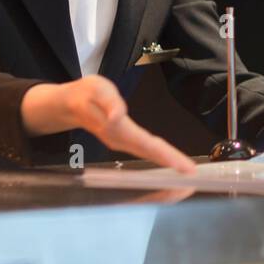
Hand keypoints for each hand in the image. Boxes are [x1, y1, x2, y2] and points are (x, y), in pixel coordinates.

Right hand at [22, 76, 196, 172]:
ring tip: (187, 170)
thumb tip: (117, 115)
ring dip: (168, 161)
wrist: (69, 104)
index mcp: (118, 129)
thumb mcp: (96, 89)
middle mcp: (121, 140)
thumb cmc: (85, 93)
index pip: (146, 144)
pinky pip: (146, 150)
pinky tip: (172, 161)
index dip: (166, 155)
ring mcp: (121, 142)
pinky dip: (160, 156)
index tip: (183, 167)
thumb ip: (109, 102)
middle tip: (193, 173)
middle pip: (151, 152)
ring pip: (149, 153)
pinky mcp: (123, 140)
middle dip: (172, 162)